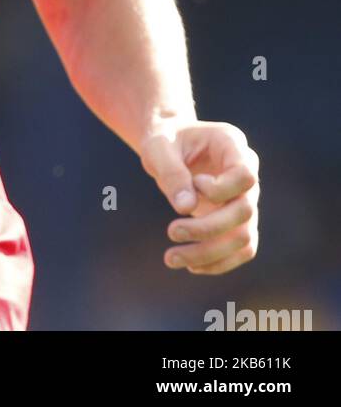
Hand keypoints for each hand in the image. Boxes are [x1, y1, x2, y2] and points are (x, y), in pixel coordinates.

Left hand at [139, 117, 259, 274]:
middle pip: (245, 211)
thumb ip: (172, 172)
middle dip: (208, 228)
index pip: (245, 175)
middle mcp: (247, 174)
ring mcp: (246, 199)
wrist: (169, 147)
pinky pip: (240, 249)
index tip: (194, 184)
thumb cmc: (164, 140)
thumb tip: (186, 208)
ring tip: (171, 258)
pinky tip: (189, 265)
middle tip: (171, 231)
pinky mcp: (238, 221)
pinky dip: (217, 262)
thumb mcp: (159, 147)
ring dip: (210, 253)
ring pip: (244, 237)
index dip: (221, 189)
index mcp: (232, 144)